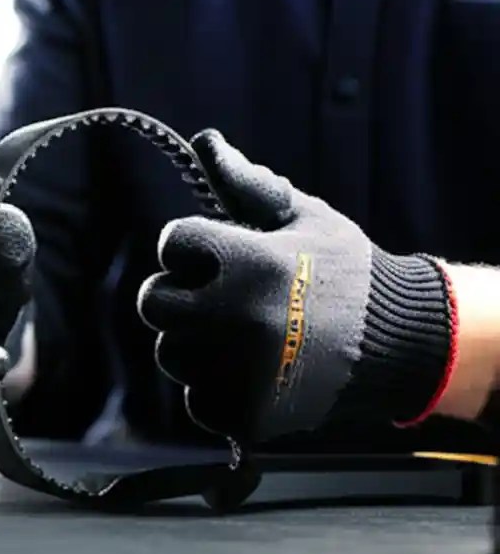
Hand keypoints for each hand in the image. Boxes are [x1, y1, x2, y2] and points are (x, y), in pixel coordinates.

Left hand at [137, 131, 455, 443]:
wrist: (400, 344)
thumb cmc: (348, 272)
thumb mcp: (304, 218)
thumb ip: (247, 184)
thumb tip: (205, 141)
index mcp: (250, 263)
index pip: (173, 243)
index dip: (191, 246)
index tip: (217, 255)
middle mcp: (238, 317)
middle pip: (153, 302)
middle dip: (176, 294)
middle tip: (215, 296)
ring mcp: (240, 370)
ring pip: (171, 352)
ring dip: (194, 342)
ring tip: (242, 333)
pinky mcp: (246, 412)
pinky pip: (196, 399)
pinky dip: (214, 388)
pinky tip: (250, 370)